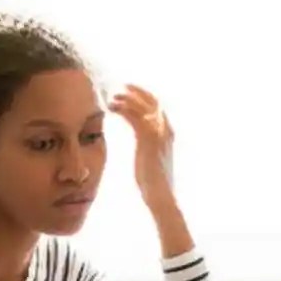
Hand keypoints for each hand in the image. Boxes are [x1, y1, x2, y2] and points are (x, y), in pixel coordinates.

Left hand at [108, 84, 174, 209]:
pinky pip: (134, 116)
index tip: (131, 91)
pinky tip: (112, 108)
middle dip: (136, 91)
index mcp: (168, 132)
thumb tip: (140, 144)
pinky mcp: (148, 138)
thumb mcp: (151, 158)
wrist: (160, 194)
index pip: (158, 106)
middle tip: (121, 87)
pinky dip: (123, 109)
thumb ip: (148, 146)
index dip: (144, 96)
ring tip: (112, 97)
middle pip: (152, 101)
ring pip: (142, 106)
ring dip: (126, 98)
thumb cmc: (153, 181)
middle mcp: (166, 129)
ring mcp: (159, 132)